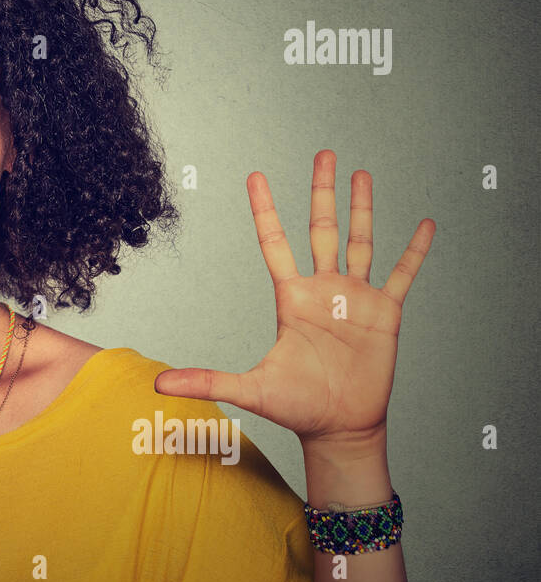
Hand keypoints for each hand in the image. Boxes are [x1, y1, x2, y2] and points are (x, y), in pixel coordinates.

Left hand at [154, 149, 434, 447]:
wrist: (339, 428)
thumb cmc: (296, 407)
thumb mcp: (248, 390)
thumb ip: (204, 381)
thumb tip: (156, 385)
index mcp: (291, 298)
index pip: (274, 243)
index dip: (266, 209)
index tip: (256, 176)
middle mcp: (323, 289)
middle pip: (322, 228)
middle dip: (322, 191)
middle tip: (324, 153)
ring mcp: (355, 297)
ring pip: (360, 241)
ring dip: (363, 209)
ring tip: (362, 173)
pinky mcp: (386, 313)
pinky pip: (403, 274)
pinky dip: (415, 251)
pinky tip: (425, 225)